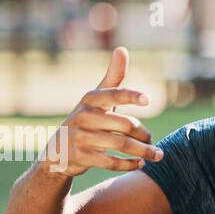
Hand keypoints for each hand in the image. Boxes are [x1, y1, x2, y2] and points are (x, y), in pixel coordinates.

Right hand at [40, 47, 161, 176]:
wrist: (57, 152)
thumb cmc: (87, 120)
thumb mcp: (96, 99)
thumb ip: (113, 78)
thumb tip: (121, 49)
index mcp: (90, 100)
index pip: (113, 94)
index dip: (130, 96)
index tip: (148, 100)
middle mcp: (84, 117)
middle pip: (125, 124)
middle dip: (144, 135)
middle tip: (153, 142)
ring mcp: (81, 137)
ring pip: (121, 144)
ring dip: (143, 151)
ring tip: (156, 155)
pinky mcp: (82, 157)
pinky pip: (111, 162)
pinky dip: (128, 164)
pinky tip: (140, 163)